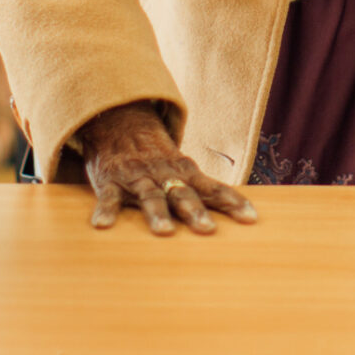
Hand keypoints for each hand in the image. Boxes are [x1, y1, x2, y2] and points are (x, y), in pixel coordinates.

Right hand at [75, 101, 257, 235]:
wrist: (118, 123)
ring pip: (150, 196)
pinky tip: (103, 226)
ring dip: (157, 213)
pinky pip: (108, 198)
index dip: (232, 202)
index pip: (213, 188)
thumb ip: (203, 189)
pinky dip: (106, 211)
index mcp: (184, 172)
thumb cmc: (156, 157)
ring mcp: (137, 178)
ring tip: (165, 232)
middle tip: (208, 230)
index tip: (251, 219)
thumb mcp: (181, 167)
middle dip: (195, 211)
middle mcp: (164, 174)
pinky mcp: (111, 182)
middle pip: (183, 193)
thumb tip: (240, 212)